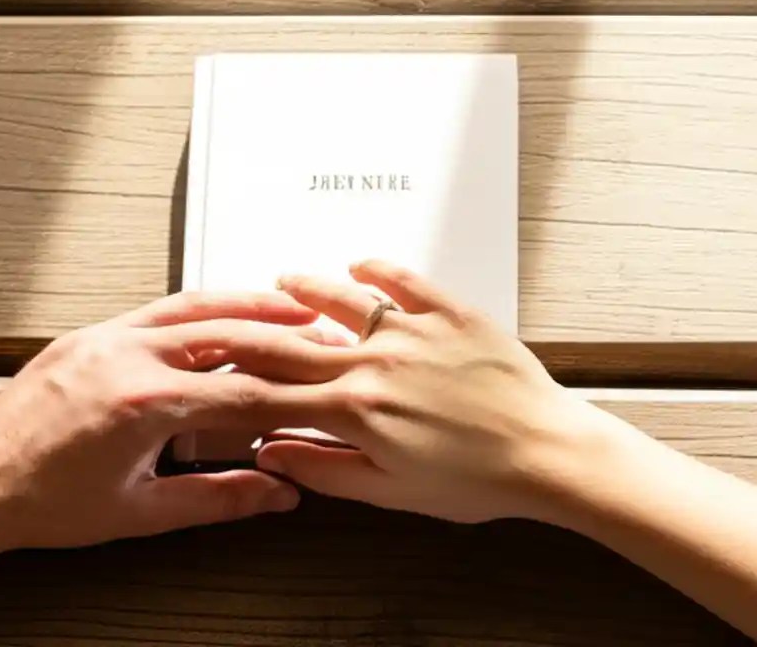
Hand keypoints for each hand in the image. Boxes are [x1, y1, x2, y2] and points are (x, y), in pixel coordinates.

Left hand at [0, 291, 349, 548]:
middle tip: (327, 337)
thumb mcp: (142, 511)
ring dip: (247, 304)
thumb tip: (274, 494)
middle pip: (228, 332)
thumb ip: (217, 498)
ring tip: (292, 305)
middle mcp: (125, 356)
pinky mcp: (90, 334)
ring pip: (193, 305)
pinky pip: (158, 309)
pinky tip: (225, 312)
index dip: (292, 394)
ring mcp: (105, 338)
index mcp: (142, 403)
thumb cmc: (45, 500)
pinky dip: (201, 308)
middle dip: (285, 335)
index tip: (326, 394)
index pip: (242, 390)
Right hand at [256, 260, 638, 526]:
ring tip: (283, 281)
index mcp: (354, 411)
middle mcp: (373, 362)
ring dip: (305, 289)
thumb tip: (271, 452)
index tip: (210, 374)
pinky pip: (403, 280)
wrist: (546, 452)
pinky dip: (376, 269)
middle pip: (292, 341)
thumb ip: (324, 468)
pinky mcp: (450, 313)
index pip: (274, 392)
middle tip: (220, 321)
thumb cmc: (476, 481)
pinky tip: (358, 265)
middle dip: (247, 331)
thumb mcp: (390, 492)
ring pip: (341, 300)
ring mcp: (411, 331)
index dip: (234, 383)